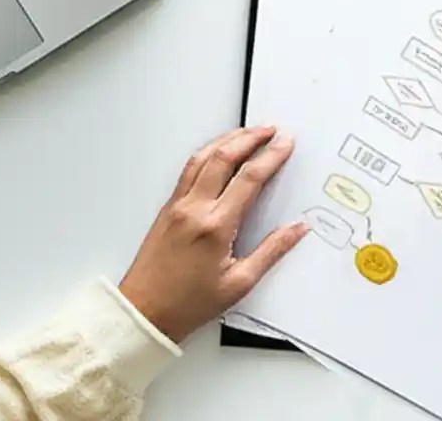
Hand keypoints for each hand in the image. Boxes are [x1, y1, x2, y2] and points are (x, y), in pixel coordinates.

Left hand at [119, 126, 308, 342]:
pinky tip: (217, 152)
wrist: (144, 313)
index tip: (286, 144)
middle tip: (271, 129)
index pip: (249, 179)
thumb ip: (272, 251)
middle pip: (224, 158)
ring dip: (227, 140)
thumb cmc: (188, 304)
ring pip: (202, 158)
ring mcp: (177, 206)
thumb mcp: (239, 283)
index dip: (271, 156)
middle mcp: (194, 209)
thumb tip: (298, 229)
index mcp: (215, 226)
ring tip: (247, 132)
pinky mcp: (167, 209)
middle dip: (250, 138)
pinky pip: (188, 170)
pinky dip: (207, 153)